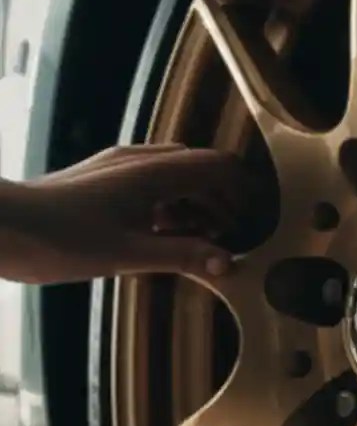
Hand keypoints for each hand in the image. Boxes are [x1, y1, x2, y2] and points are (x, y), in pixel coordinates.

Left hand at [0, 144, 258, 283]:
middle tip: (234, 237)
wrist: (0, 227)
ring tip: (204, 242)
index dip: (245, 188)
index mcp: (152, 172)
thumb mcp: (128, 254)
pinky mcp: (104, 182)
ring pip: (177, 178)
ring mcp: (119, 169)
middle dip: (223, 202)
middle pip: (200, 170)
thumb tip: (229, 264)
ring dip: (197, 206)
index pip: (217, 165)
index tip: (261, 216)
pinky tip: (167, 237)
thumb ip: (184, 256)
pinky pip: (153, 186)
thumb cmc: (58, 237)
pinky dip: (171, 207)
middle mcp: (139, 162)